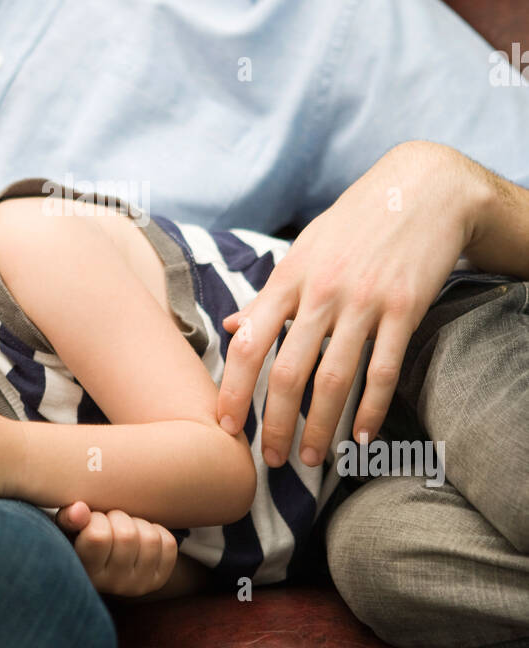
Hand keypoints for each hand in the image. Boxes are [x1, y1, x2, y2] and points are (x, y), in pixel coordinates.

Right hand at [54, 501, 177, 595]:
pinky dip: (156, 531)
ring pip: (150, 539)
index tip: (91, 520)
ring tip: (124, 527)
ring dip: (138, 523)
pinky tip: (139, 536)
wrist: (104, 557)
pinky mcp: (158, 579)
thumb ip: (69, 518)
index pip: (98, 537)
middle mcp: (112, 585)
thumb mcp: (68, 527)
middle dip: (118, 518)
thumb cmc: (81, 536)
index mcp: (86, 572)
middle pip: (127, 536)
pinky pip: (168, 544)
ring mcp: (138, 584)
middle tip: (109, 521)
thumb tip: (79, 510)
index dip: (97, 519)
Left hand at [217, 141, 483, 466]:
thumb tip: (232, 328)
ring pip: (334, 379)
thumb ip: (269, 295)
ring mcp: (364, 301)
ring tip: (309, 459)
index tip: (225, 426)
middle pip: (287, 372)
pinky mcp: (404, 307)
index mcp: (290, 278)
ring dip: (319, 428)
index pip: (250, 343)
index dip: (233, 389)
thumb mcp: (305, 250)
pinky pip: (383, 370)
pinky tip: (360, 438)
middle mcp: (322, 292)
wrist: (421, 188)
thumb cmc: (355, 223)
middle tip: (269, 459)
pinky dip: (370, 410)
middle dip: (273, 423)